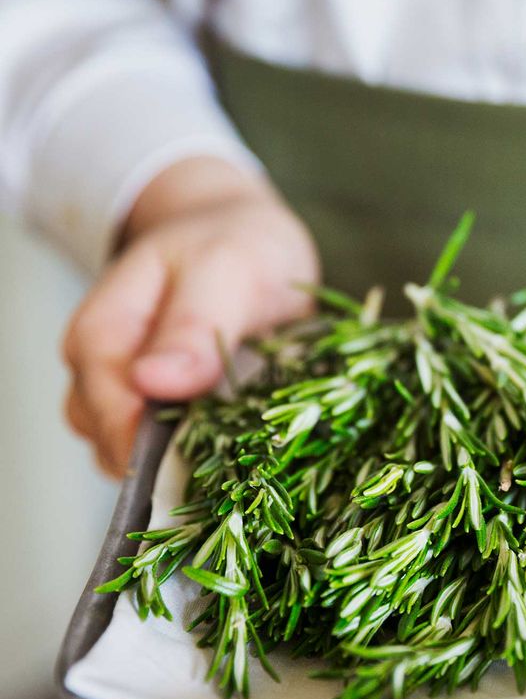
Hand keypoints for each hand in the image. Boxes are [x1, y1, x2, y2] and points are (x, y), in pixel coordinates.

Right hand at [62, 157, 318, 476]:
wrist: (249, 237)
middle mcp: (102, 368)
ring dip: (182, 462)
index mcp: (104, 329)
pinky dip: (198, 456)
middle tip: (235, 453)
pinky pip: (165, 453)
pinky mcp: (162, 410)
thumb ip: (193, 324)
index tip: (198, 454)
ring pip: (132, 454)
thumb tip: (151, 382)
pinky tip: (236, 446)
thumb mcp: (227, 270)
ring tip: (241, 448)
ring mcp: (128, 393)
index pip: (103, 403)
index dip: (144, 439)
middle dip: (167, 458)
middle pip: (110, 437)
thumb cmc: (236, 245)